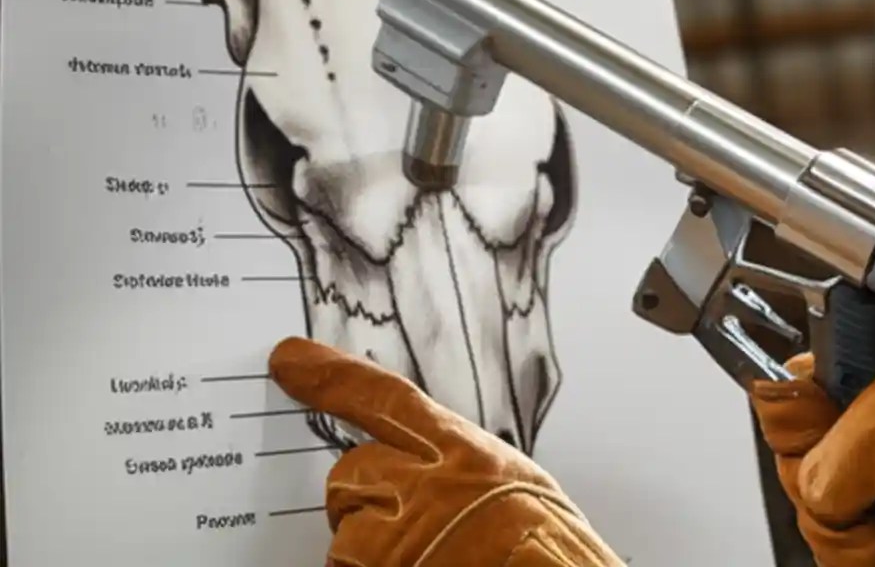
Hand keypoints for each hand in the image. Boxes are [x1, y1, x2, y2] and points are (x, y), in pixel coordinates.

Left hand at [268, 336, 625, 566]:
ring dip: (370, 547)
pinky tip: (417, 566)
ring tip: (422, 558)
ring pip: (346, 530)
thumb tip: (445, 472)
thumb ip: (470, 470)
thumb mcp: (523, 489)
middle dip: (366, 497)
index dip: (333, 376)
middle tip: (406, 527)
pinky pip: (348, 566)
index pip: (384, 398)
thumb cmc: (553, 552)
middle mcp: (423, 483)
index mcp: (465, 452)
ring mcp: (394, 532)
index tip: (292, 359)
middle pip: (353, 469)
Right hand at [749, 327, 874, 566]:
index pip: (784, 382)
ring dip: (852, 536)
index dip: (810, 415)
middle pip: (783, 455)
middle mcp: (850, 426)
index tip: (848, 430)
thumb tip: (821, 474)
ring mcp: (854, 489)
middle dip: (831, 482)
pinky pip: (826, 558)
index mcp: (863, 367)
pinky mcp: (859, 544)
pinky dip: (860, 564)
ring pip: (802, 515)